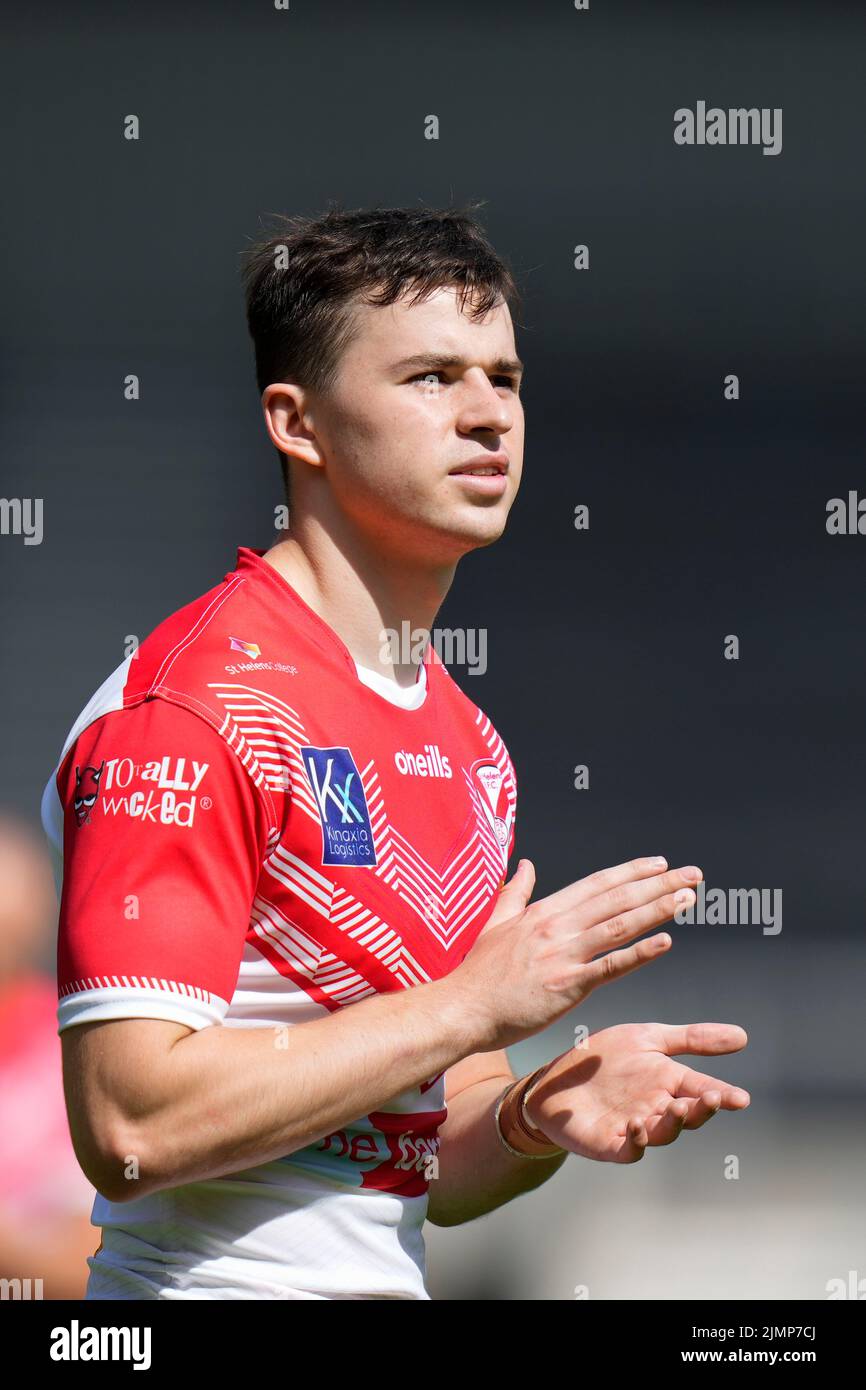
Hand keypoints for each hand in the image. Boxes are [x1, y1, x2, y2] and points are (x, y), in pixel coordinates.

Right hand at [450, 856, 702, 1050]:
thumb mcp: (496, 922)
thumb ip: (515, 892)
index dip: (632, 872)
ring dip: (658, 910)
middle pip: (618, 898)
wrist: (462, 1008)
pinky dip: (639, 953)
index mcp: (544, 910)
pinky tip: (666, 943)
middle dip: (659, 884)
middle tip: (693, 875)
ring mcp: (563, 954)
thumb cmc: (478, 973)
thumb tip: (526, 864)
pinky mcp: (567, 985)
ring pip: (620, 925)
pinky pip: (610, 966)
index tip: (660, 864)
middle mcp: (558, 925)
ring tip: (688, 899)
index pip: (598, 883)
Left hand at [523, 1021, 749, 1162]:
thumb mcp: (647, 1038)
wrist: (554, 1079)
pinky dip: (638, 1141)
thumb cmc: (604, 1059)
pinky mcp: (610, 1143)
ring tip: (677, 1108)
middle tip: (713, 1098)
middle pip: (687, 1115)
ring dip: (673, 1123)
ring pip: (664, 1133)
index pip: (702, 1090)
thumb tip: (743, 1036)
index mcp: (668, 1082)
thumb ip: (691, 1038)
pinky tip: (638, 1124)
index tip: (741, 1099)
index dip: (723, 1096)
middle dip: (702, 1110)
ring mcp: (635, 1128)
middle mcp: (657, 1108)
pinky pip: (630, 1148)